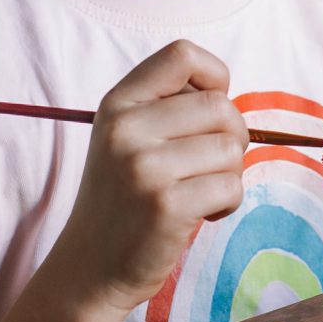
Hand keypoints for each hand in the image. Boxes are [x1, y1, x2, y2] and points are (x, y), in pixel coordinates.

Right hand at [46, 41, 247, 310]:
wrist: (89, 267)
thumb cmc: (124, 198)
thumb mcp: (126, 139)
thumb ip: (167, 108)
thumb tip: (226, 94)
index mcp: (118, 104)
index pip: (182, 54)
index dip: (214, 77)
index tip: (209, 111)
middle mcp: (126, 129)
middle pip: (220, 106)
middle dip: (233, 136)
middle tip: (211, 164)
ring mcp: (144, 167)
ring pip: (231, 149)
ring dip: (230, 174)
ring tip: (200, 192)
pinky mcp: (166, 206)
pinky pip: (231, 186)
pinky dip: (227, 202)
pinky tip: (201, 214)